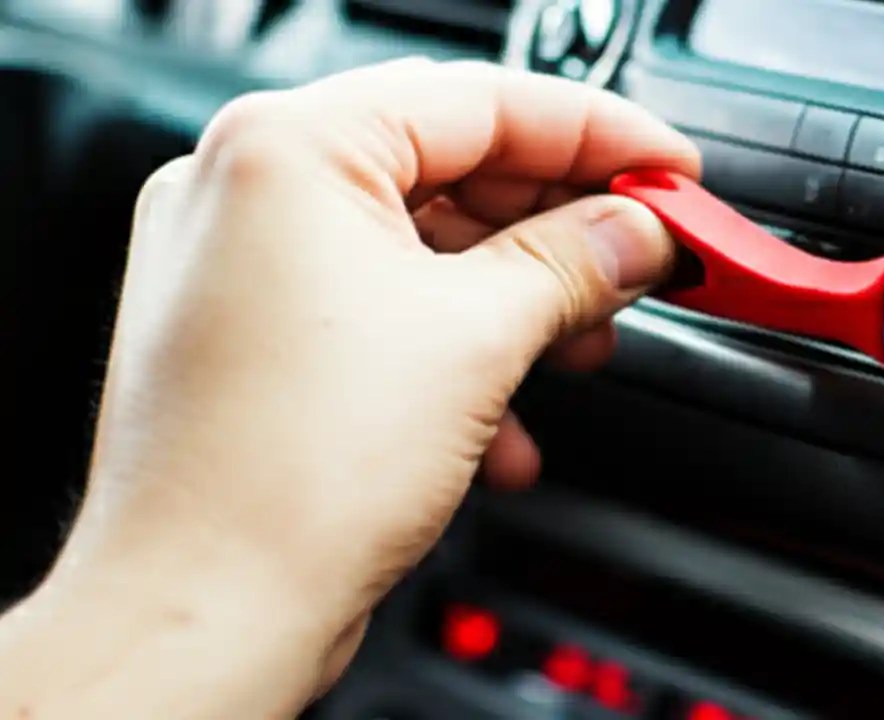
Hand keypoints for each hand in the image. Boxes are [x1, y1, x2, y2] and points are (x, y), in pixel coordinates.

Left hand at [0, 58, 696, 717]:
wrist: (201, 615)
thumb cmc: (285, 480)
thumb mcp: (477, 339)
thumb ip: (575, 260)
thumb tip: (638, 232)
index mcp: (287, 148)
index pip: (482, 99)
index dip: (599, 133)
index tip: (666, 170)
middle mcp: (250, 192)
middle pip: (455, 169)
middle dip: (562, 227)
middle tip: (642, 255)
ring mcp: (247, 269)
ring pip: (426, 249)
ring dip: (521, 299)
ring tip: (583, 343)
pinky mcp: (259, 340)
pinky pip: (387, 312)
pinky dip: (462, 353)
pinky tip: (507, 422)